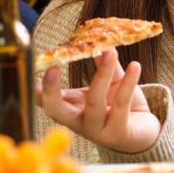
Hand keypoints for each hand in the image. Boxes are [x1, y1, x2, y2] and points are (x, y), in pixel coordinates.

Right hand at [37, 49, 160, 153]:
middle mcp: (78, 122)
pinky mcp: (118, 133)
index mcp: (71, 107)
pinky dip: (128, 84)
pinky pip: (121, 106)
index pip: (46, 100)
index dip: (36, 88)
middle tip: (52, 68)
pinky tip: (135, 66)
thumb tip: (99, 38)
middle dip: (51, 91)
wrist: (142, 130)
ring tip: (110, 52)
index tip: (31, 69)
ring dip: (101, 76)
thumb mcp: (109, 81)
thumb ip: (104, 62)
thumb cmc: (118, 104)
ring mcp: (96, 130)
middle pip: (56, 111)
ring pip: (94, 104)